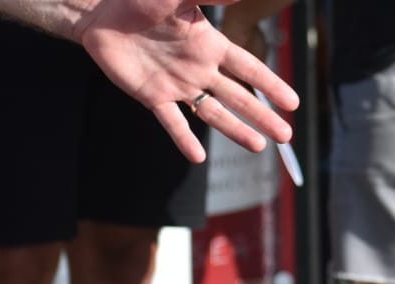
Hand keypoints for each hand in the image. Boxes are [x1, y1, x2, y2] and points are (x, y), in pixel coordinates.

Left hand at [73, 0, 300, 162]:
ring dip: (235, 130)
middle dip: (262, 116)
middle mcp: (199, 69)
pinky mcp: (152, 95)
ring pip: (212, 113)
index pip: (248, 68)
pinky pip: (172, 121)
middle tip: (286, 136)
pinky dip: (183, 139)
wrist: (102, 13)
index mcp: (210, 46)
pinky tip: (197, 157)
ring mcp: (177, 85)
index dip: (270, 85)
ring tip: (258, 147)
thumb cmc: (141, 0)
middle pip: (238, 97)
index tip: (292, 103)